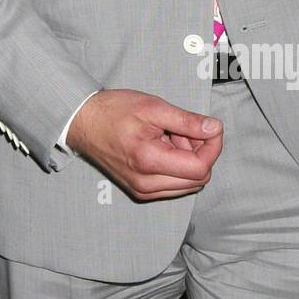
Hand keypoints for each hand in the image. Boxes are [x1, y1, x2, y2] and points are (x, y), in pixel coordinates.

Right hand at [66, 90, 222, 201]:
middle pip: (198, 179)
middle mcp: (146, 184)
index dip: (213, 146)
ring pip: (188, 184)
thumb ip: (187, 121)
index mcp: (149, 161)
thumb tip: (215, 129)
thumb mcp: (153, 107)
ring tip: (170, 137)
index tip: (210, 128)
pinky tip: (163, 147)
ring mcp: (142, 191)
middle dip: (200, 152)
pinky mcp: (140, 192)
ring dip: (188, 161)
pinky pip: (174, 186)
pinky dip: (177, 168)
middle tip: (183, 129)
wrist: (83, 122)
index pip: (201, 168)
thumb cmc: (113, 111)